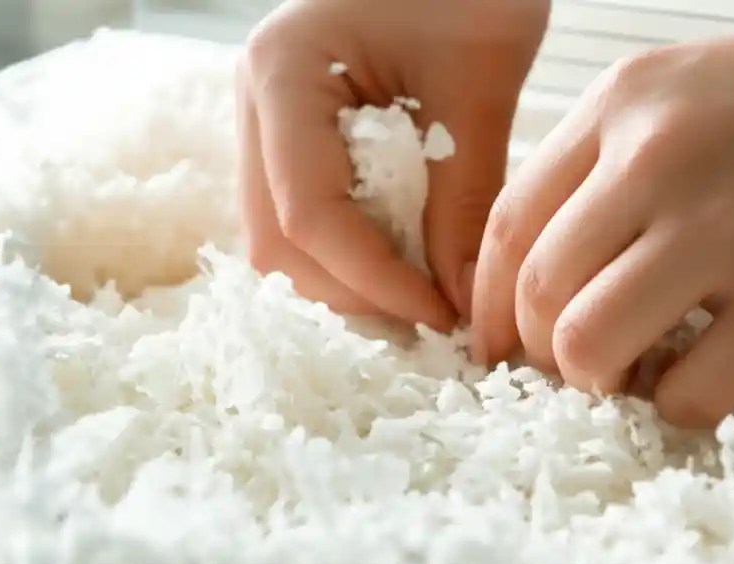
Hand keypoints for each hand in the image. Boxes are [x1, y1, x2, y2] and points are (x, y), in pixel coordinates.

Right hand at [237, 0, 549, 329]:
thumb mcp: (477, 85)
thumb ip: (464, 198)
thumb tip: (464, 307)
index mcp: (283, 72)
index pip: (308, 212)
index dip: (373, 279)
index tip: (442, 315)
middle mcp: (255, 102)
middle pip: (275, 241)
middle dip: (351, 295)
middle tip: (431, 321)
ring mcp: (265, 122)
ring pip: (280, 241)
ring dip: (346, 285)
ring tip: (422, 300)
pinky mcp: (292, 138)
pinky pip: (302, 219)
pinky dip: (350, 257)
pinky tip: (405, 267)